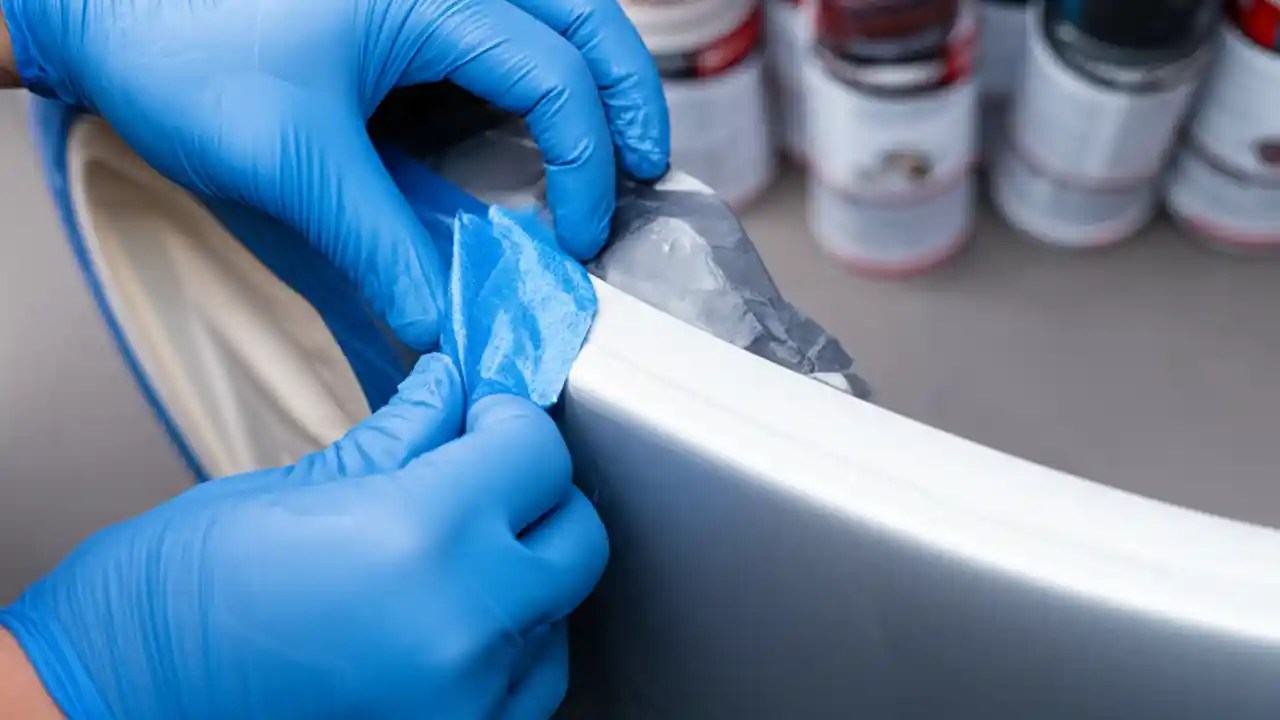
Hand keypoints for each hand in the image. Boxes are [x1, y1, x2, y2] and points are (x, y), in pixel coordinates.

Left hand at [0, 0, 668, 348]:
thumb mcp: (289, 159)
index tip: (574, 233)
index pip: (550, 75)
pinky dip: (543, 59)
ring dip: (594, 66)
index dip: (581, 160)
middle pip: (585, 12)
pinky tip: (541, 105)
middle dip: (629, 91)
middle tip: (647, 163)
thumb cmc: (177, 49)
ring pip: (556, 1)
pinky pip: (507, 16)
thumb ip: (377, 243)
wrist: (100, 4)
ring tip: (615, 134)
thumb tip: (438, 317)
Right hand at [0, 355, 608, 718]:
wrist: (119, 703)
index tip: (485, 414)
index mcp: (420, 538)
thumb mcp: (294, 486)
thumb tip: (454, 389)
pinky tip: (457, 616)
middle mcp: (463, 626)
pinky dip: (514, 642)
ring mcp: (469, 701)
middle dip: (537, 490)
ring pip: (563, 612)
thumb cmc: (179, 598)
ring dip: (528, 570)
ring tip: (458, 551)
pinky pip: (532, 681)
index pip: (537, 453)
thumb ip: (402, 435)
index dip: (512, 419)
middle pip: (577, 534)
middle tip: (483, 470)